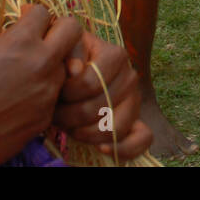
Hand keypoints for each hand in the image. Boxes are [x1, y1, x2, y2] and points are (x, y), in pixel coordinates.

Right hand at [0, 4, 80, 164]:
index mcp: (20, 42)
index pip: (42, 11)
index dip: (30, 13)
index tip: (22, 19)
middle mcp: (42, 64)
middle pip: (72, 30)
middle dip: (59, 28)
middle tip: (42, 35)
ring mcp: (47, 94)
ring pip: (66, 67)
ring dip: (52, 64)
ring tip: (27, 72)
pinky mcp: (44, 119)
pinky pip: (52, 98)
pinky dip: (41, 94)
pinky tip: (19, 100)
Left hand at [54, 31, 152, 159]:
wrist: (75, 76)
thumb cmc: (69, 63)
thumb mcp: (66, 50)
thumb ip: (69, 54)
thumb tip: (75, 70)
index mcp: (116, 56)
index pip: (89, 83)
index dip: (67, 94)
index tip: (56, 93)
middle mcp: (130, 77)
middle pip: (100, 108)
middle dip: (71, 117)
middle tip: (57, 115)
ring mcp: (135, 101)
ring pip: (116, 127)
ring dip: (87, 134)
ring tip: (70, 128)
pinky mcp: (136, 121)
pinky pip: (142, 138)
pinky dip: (124, 148)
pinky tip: (102, 148)